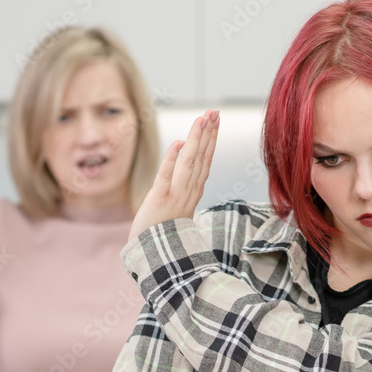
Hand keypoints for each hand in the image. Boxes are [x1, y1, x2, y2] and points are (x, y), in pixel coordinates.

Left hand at [129, 109, 218, 241]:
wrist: (156, 260)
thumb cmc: (164, 236)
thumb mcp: (179, 212)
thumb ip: (184, 192)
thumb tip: (184, 171)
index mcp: (194, 194)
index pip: (206, 162)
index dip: (211, 140)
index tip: (215, 121)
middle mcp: (189, 194)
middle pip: (202, 158)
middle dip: (209, 133)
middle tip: (214, 111)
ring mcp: (176, 197)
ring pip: (190, 163)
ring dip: (197, 140)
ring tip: (202, 119)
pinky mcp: (159, 201)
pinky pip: (167, 177)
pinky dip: (173, 160)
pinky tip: (179, 143)